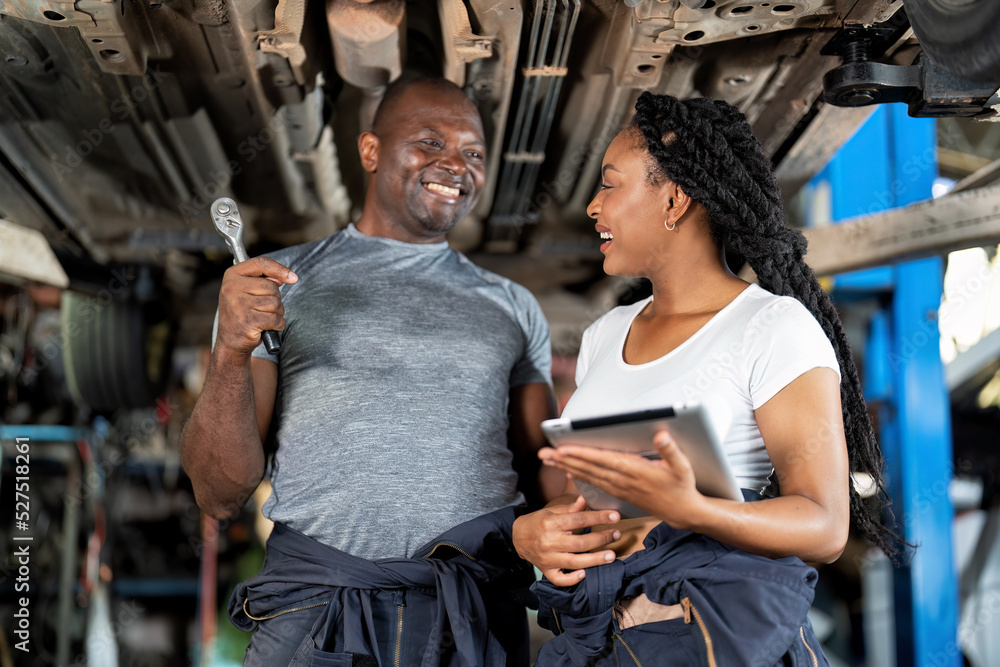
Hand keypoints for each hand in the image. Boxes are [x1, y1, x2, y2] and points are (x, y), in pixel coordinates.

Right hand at [216, 257, 297, 356]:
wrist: (230, 341)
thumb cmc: (242, 314)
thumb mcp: (245, 291)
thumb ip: (262, 280)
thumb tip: (284, 277)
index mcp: (231, 276)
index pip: (260, 263)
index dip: (280, 269)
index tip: (293, 278)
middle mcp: (232, 288)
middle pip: (272, 286)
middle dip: (275, 299)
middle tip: (263, 309)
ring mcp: (239, 305)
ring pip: (276, 303)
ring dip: (277, 313)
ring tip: (263, 318)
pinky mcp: (248, 321)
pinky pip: (276, 319)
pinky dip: (278, 325)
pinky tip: (267, 327)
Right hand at [512, 495, 621, 586]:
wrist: (518, 537)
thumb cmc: (539, 522)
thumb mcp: (553, 511)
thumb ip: (571, 508)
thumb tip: (587, 498)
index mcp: (551, 523)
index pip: (579, 519)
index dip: (599, 517)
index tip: (615, 516)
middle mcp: (550, 541)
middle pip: (580, 542)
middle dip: (602, 539)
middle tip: (616, 534)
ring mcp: (548, 558)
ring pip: (575, 562)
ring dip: (595, 560)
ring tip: (611, 556)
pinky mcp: (547, 570)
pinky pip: (560, 579)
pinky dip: (572, 578)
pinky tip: (584, 573)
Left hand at [541, 431, 703, 528]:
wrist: (683, 512)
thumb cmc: (682, 486)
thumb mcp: (682, 467)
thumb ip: (670, 450)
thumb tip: (661, 435)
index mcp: (635, 471)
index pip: (602, 460)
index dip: (582, 454)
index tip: (563, 448)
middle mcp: (623, 480)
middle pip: (589, 468)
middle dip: (565, 460)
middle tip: (544, 454)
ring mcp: (619, 488)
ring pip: (587, 476)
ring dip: (567, 467)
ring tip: (549, 459)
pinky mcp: (619, 493)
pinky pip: (594, 483)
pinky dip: (579, 476)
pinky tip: (567, 471)